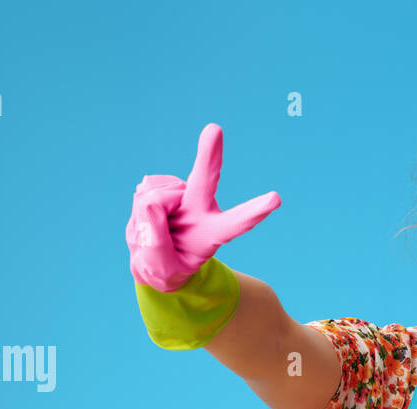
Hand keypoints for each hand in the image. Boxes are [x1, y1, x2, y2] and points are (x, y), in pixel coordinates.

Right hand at [126, 122, 280, 291]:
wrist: (152, 259)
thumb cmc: (165, 268)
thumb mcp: (160, 270)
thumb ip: (155, 243)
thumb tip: (152, 202)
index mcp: (211, 235)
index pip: (236, 223)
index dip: (254, 212)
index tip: (275, 199)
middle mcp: (200, 210)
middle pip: (205, 180)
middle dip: (209, 155)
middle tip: (214, 129)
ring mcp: (182, 195)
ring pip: (156, 197)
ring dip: (146, 215)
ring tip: (154, 232)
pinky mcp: (164, 186)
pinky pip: (145, 191)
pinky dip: (141, 206)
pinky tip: (150, 216)